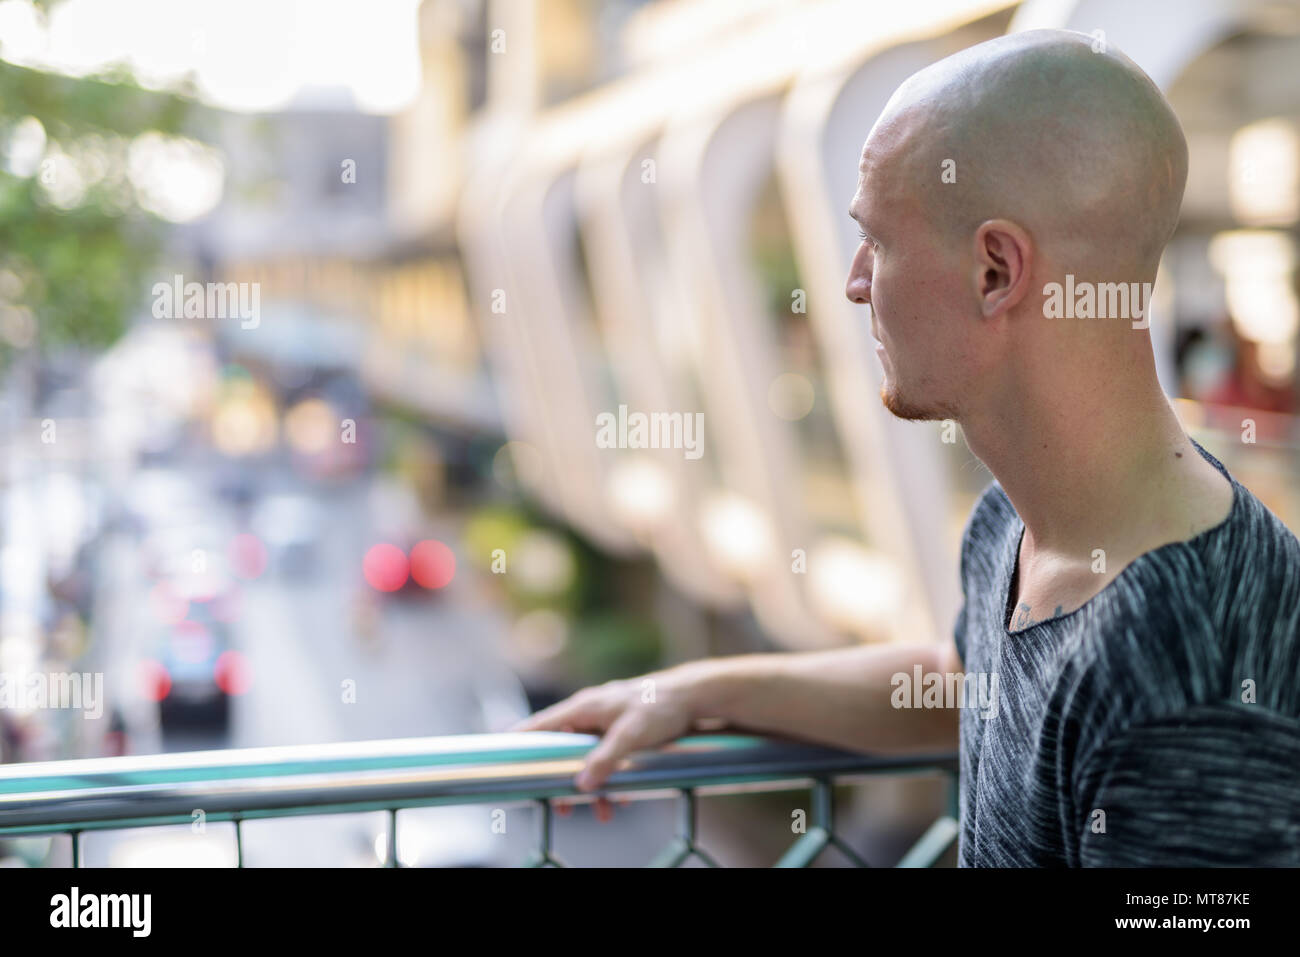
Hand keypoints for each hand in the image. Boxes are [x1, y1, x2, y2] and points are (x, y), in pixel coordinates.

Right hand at [510, 665, 707, 792]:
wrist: (693, 697)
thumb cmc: (660, 706)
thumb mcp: (632, 734)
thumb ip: (606, 758)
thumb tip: (583, 784)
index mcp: (585, 706)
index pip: (541, 724)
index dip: (519, 739)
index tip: (500, 755)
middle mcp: (590, 713)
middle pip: (561, 748)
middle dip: (561, 779)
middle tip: (559, 804)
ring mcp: (605, 722)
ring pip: (585, 757)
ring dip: (592, 786)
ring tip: (601, 811)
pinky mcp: (621, 731)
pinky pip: (605, 758)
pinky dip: (611, 779)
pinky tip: (623, 798)